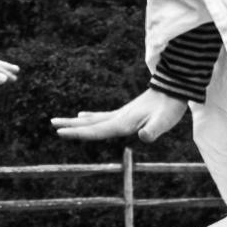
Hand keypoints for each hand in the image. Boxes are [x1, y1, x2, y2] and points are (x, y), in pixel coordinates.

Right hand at [55, 89, 192, 143]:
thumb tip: (143, 137)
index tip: (60, 132)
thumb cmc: (169, 108)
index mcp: (123, 122)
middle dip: (70, 125)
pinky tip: (83, 114)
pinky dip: (90, 117)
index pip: (96, 130)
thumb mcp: (164, 122)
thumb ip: (153, 131)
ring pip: (93, 119)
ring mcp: (120, 114)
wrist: (173, 89)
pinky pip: (102, 116)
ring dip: (76, 121)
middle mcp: (118, 118)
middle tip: (52, 123)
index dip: (78, 132)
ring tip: (59, 120)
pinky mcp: (125, 112)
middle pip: (89, 123)